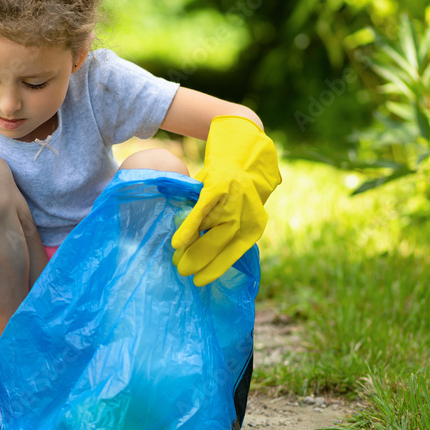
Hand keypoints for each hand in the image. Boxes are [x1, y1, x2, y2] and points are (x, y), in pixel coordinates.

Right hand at [171, 116, 280, 285]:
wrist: (243, 148)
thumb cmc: (235, 185)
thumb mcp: (236, 210)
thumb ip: (222, 229)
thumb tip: (198, 250)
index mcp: (253, 226)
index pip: (233, 254)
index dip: (216, 269)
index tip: (199, 282)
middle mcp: (247, 215)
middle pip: (222, 244)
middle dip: (201, 261)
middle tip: (182, 272)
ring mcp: (234, 201)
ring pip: (212, 231)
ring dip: (193, 248)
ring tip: (176, 258)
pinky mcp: (219, 187)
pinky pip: (203, 212)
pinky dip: (190, 227)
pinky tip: (178, 242)